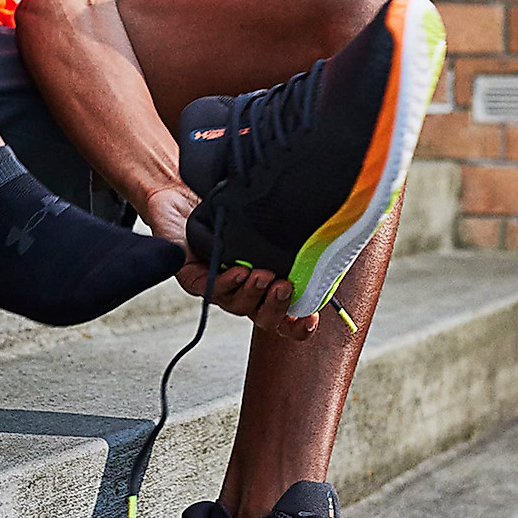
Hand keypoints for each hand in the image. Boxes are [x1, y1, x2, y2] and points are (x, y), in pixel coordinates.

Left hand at [143, 184, 319, 340]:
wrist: (182, 191)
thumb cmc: (228, 207)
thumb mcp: (267, 221)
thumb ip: (293, 233)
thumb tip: (335, 229)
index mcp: (263, 285)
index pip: (284, 317)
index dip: (298, 326)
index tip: (312, 318)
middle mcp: (242, 290)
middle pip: (264, 317)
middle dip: (278, 307)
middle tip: (286, 287)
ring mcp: (217, 286)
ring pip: (238, 305)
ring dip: (254, 293)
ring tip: (264, 275)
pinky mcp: (191, 278)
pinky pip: (211, 288)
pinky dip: (228, 282)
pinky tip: (240, 271)